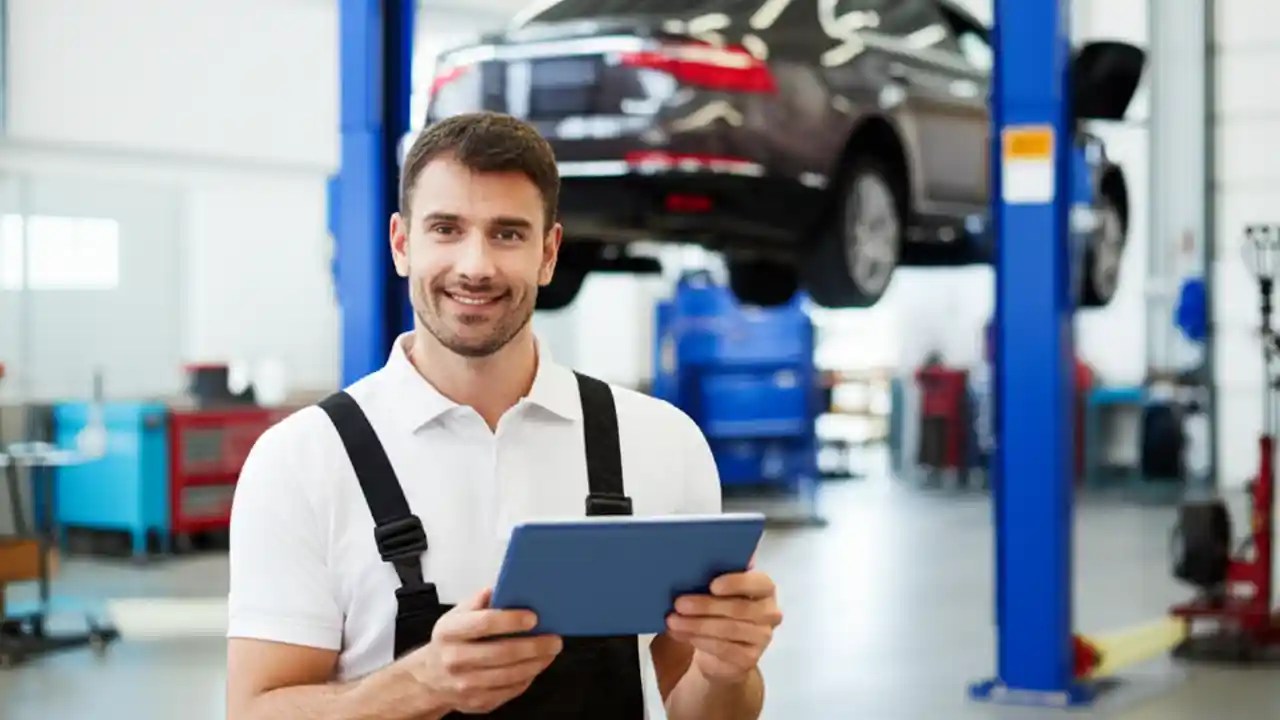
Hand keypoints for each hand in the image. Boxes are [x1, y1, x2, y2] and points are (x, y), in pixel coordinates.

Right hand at [406, 588, 562, 714]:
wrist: (430, 677)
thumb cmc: (451, 640)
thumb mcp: (457, 614)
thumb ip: (481, 600)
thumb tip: (509, 586)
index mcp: (450, 631)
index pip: (484, 623)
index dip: (511, 620)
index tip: (534, 617)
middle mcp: (454, 659)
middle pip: (502, 653)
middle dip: (534, 646)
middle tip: (554, 639)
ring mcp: (464, 684)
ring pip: (509, 675)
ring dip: (536, 663)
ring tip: (550, 652)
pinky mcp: (476, 702)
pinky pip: (509, 691)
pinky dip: (527, 678)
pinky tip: (536, 666)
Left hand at [664, 569, 781, 685]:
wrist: (721, 651)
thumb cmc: (718, 610)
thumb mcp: (718, 592)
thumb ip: (715, 576)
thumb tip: (692, 564)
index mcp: (764, 589)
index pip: (759, 583)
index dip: (737, 583)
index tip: (712, 585)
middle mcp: (770, 613)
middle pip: (739, 608)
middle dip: (705, 605)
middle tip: (679, 604)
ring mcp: (762, 638)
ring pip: (728, 629)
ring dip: (697, 625)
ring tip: (673, 621)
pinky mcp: (750, 659)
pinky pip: (723, 649)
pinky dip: (699, 641)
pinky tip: (681, 635)